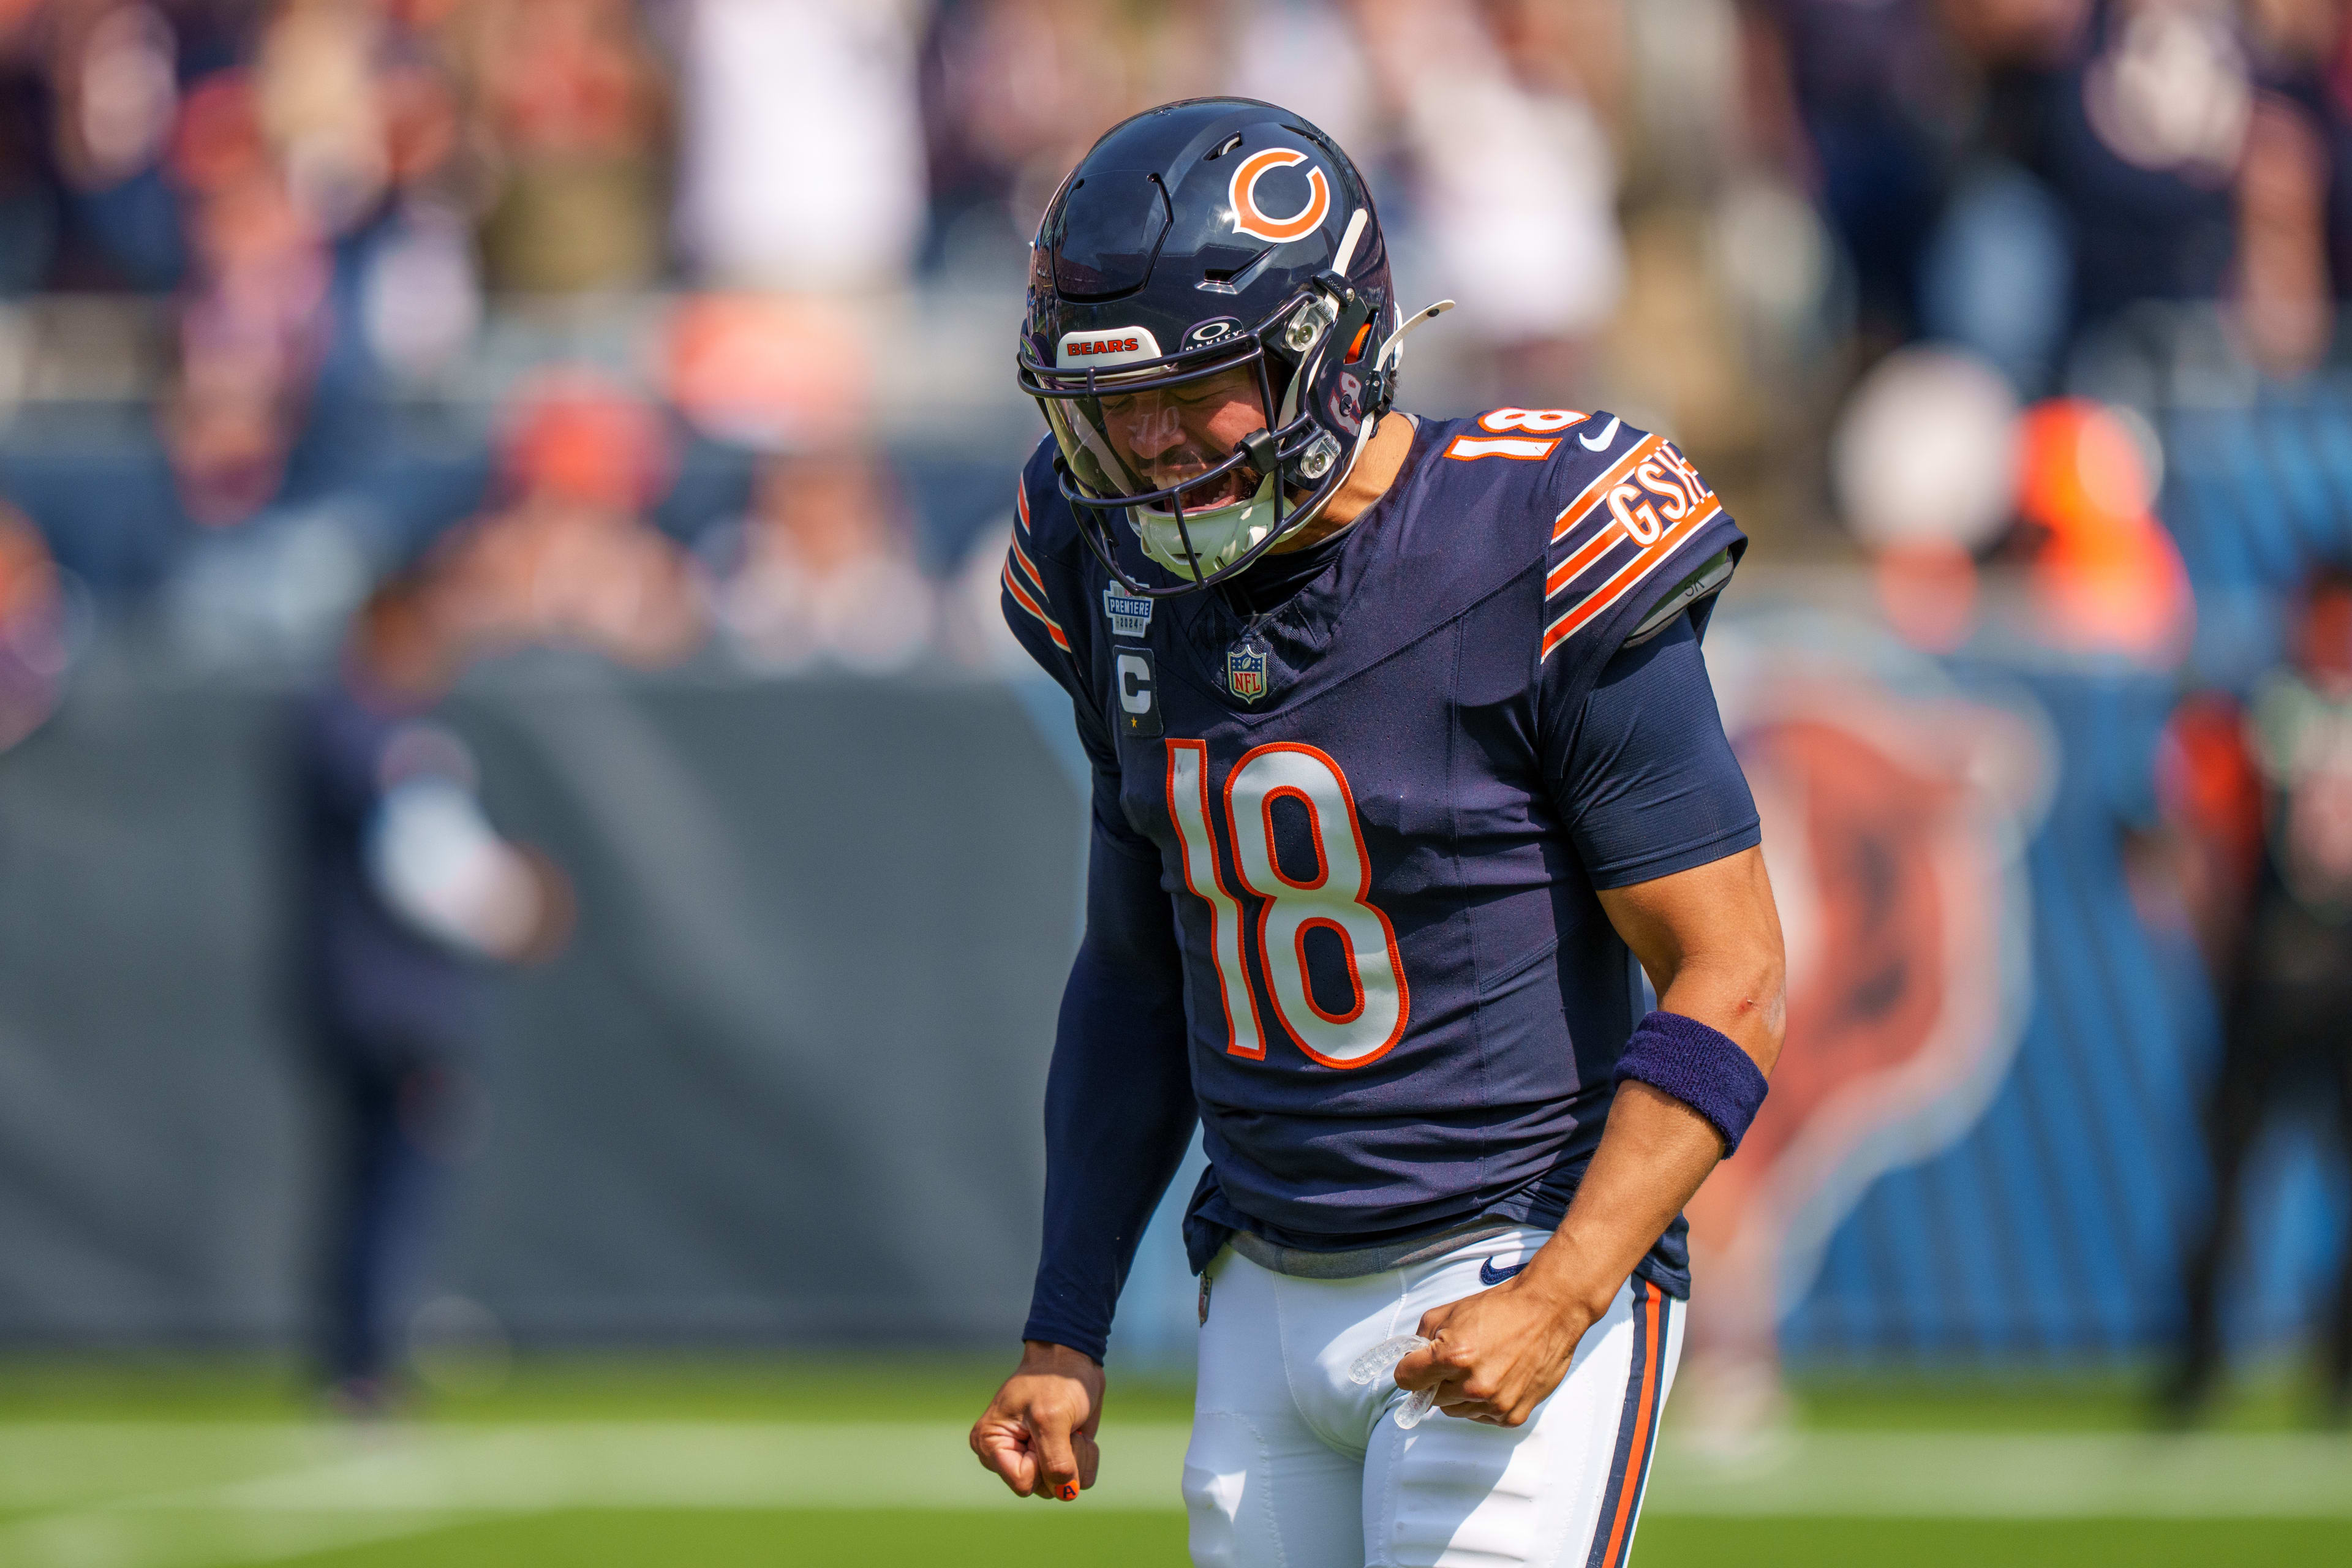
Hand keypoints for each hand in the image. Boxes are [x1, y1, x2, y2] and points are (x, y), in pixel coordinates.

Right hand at [970, 1341, 1104, 1499]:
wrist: (1071, 1358)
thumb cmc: (1054, 1380)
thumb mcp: (1051, 1418)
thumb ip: (1056, 1461)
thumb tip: (1066, 1492)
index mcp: (991, 1446)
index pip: (1023, 1483)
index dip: (1043, 1463)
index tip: (1044, 1431)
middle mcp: (1008, 1458)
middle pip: (1044, 1488)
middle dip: (1063, 1457)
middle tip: (1061, 1425)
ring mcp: (1033, 1461)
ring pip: (1063, 1487)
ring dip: (1077, 1455)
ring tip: (1069, 1426)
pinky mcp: (1055, 1459)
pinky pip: (1078, 1479)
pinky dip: (1086, 1456)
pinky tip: (1078, 1432)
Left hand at [1393, 1266, 1609, 1427]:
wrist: (1548, 1312)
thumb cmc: (1501, 1309)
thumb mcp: (1450, 1311)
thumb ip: (1422, 1337)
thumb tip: (1410, 1359)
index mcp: (1453, 1357)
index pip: (1406, 1379)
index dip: (1408, 1368)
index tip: (1413, 1366)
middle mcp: (1474, 1386)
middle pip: (1431, 1397)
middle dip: (1436, 1380)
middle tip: (1454, 1362)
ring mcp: (1495, 1404)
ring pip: (1456, 1410)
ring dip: (1460, 1394)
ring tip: (1480, 1367)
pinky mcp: (1512, 1416)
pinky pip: (1482, 1417)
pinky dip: (1483, 1403)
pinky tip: (1497, 1378)